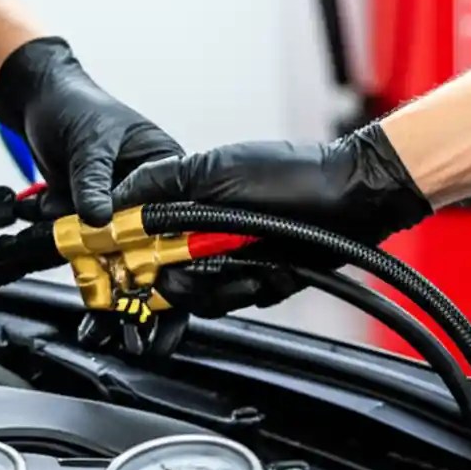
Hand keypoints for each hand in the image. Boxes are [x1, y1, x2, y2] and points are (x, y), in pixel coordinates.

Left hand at [0, 37, 183, 225]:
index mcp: (162, 161)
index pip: (168, 202)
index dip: (147, 221)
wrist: (35, 101)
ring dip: (72, 226)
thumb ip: (93, 182)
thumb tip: (99, 219)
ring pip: (103, 234)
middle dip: (103, 230)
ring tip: (55, 198)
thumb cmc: (73, 105)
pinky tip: (44, 198)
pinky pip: (76, 231)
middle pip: (137, 228)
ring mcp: (114, 199)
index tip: (116, 227)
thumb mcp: (88, 142)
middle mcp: (143, 185)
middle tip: (77, 220)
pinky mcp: (87, 208)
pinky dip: (55, 221)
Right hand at [112, 123, 432, 315]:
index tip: (129, 264)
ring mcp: (232, 255)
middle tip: (208, 269)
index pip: (142, 234)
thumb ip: (163, 182)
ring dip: (227, 286)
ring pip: (201, 293)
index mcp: (189, 201)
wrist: (354, 200)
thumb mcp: (218, 170)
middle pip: (167, 274)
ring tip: (256, 268)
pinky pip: (239, 300)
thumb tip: (116, 196)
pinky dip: (257, 289)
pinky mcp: (258, 278)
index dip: (131, 253)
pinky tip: (277, 270)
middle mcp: (206, 230)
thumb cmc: (293, 176)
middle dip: (185, 278)